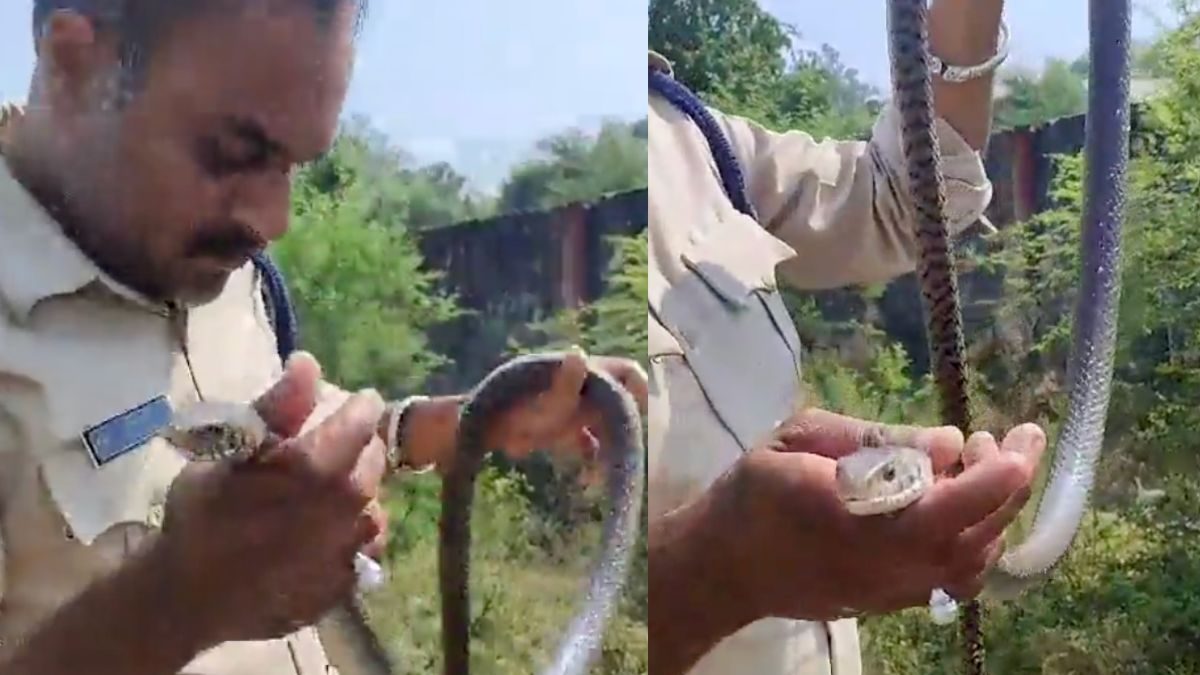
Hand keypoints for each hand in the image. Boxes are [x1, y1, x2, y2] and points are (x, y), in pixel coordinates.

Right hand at [158, 353, 387, 645]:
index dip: (360, 406)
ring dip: (360, 490)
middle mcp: (343, 508)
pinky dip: (354, 532)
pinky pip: (366, 548)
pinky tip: (328, 529)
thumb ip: (278, 407)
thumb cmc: (201, 514)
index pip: (363, 421)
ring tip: (331, 488)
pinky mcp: (344, 583)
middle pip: (374, 462)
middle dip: (361, 446)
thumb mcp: (228, 450)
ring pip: (375, 505)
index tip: (355, 401)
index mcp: (316, 468)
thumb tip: (309, 363)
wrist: (185, 594)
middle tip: (339, 443)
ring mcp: (346, 550)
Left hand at [482, 347, 647, 464]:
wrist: (475, 432)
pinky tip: (590, 477)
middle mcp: (580, 386)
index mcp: (578, 372)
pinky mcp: (560, 429)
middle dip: (626, 422)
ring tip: (612, 468)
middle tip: (630, 448)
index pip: (624, 371)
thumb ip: (563, 387)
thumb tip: (580, 354)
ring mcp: (571, 407)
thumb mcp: (538, 403)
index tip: (641, 416)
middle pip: (618, 397)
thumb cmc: (506, 413)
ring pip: (605, 421)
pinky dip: (594, 455)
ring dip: (612, 442)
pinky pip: (588, 440)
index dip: (638, 389)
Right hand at [705, 408, 1044, 622]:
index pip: (955, 502)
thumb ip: (876, 438)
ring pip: (977, 560)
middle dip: (1010, 482)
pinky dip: (977, 542)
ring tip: (985, 469)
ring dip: (995, 513)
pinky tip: (964, 511)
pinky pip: (958, 579)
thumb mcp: (801, 439)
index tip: (1019, 435)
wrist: (724, 567)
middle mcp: (890, 563)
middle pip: (980, 532)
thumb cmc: (753, 495)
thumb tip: (947, 442)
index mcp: (862, 520)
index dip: (1000, 470)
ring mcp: (896, 590)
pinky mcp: (893, 602)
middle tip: (1012, 439)